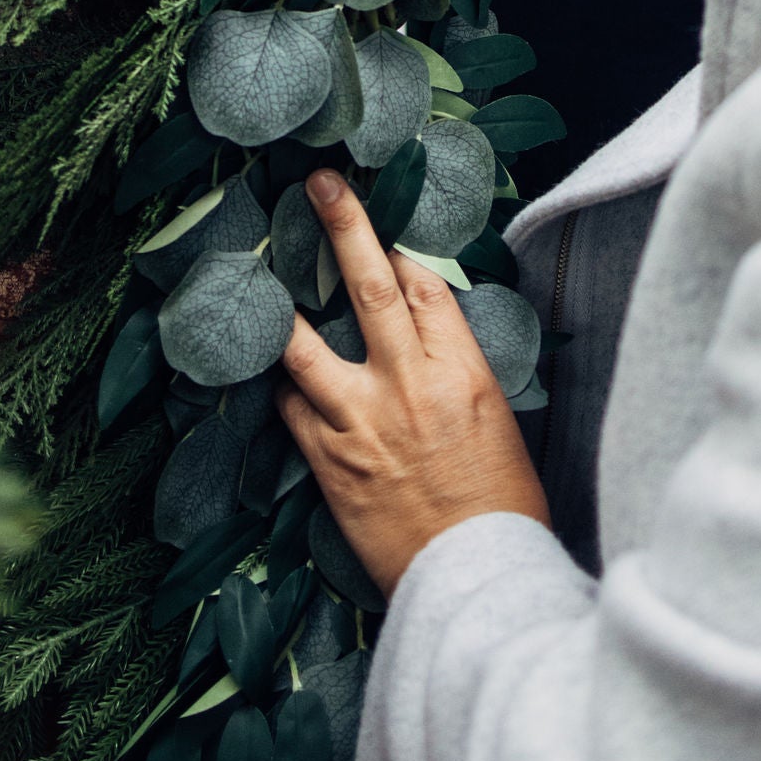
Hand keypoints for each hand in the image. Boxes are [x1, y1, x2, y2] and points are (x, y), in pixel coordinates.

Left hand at [276, 170, 550, 596]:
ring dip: (283, 310)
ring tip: (261, 283)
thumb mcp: (497, 421)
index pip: (424, 288)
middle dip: (343, 226)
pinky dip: (286, 388)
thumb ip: (455, 369)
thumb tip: (423, 334)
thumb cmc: (499, 506)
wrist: (473, 576)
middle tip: (319, 184)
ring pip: (304, 346)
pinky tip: (284, 379)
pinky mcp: (329, 463)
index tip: (379, 228)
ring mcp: (361, 423)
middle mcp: (408, 386)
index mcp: (462, 372)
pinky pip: (292, 407)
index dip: (398, 251)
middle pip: (369, 287)